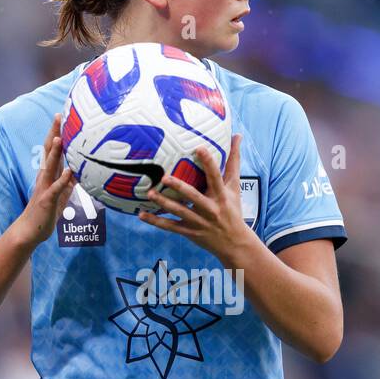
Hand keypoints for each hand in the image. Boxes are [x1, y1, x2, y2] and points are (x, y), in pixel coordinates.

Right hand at [13, 114, 76, 246]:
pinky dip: (62, 180)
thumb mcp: (62, 195)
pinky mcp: (47, 201)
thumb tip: (79, 171)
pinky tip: (69, 172)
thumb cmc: (47, 212)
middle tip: (58, 115)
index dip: (58, 132)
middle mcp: (45, 177)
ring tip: (61, 137)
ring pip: (50, 166)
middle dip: (54, 133)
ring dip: (56, 152)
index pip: (54, 149)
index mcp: (49, 174)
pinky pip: (55, 189)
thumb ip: (69, 182)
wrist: (31, 231)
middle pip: (49, 151)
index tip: (63, 115)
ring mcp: (45, 188)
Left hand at [138, 134, 253, 263]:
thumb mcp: (235, 187)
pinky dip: (155, 221)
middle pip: (194, 197)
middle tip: (165, 177)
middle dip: (180, 187)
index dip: (208, 163)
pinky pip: (170, 226)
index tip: (199, 148)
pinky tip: (142, 214)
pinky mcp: (189, 232)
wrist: (234, 243)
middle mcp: (210, 209)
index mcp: (221, 196)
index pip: (215, 177)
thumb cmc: (233, 210)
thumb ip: (233, 162)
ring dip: (163, 204)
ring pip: (179, 212)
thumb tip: (237, 135)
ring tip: (149, 193)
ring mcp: (199, 222)